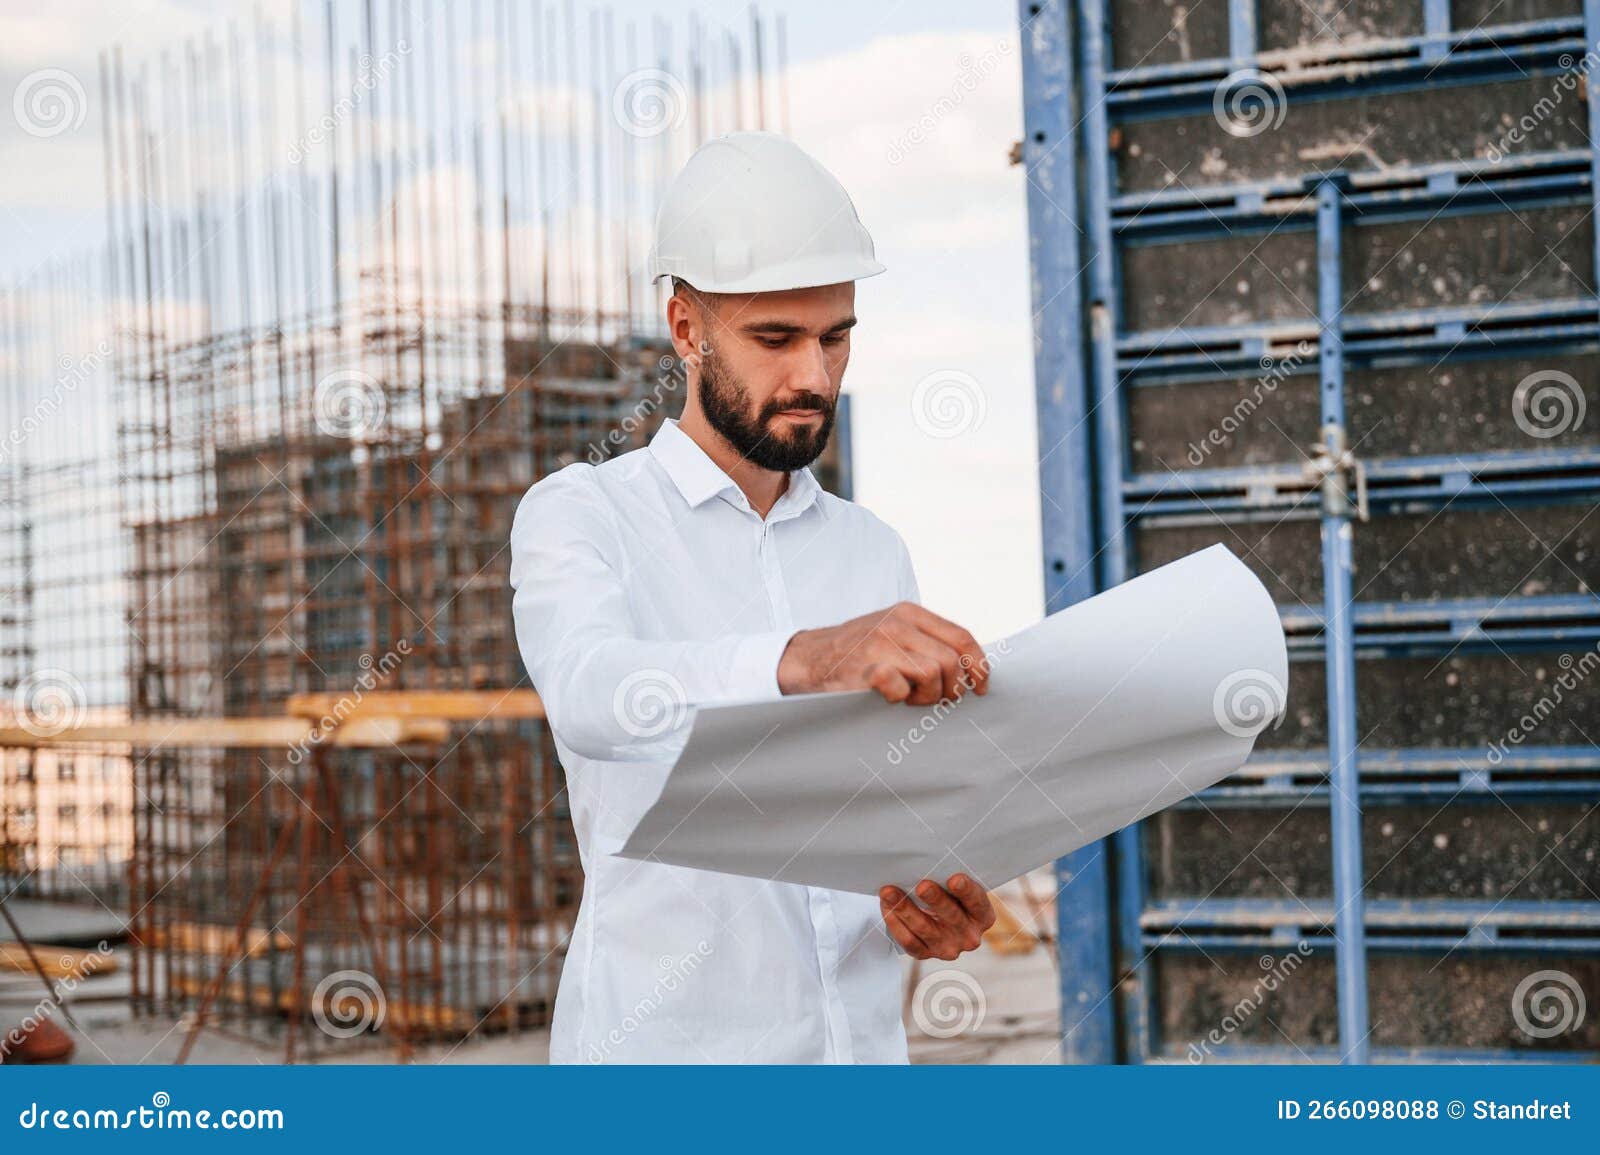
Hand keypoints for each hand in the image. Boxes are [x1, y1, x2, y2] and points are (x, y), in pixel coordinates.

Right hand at [777, 602, 989, 705]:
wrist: (810, 659)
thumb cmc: (857, 653)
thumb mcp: (894, 633)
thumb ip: (928, 641)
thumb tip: (972, 665)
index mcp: (910, 613)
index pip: (962, 637)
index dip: (979, 666)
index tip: (980, 687)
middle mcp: (898, 624)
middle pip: (953, 661)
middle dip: (952, 688)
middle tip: (936, 699)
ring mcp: (881, 643)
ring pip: (934, 674)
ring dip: (926, 696)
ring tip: (908, 697)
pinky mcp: (867, 666)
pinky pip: (902, 688)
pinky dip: (899, 698)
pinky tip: (887, 695)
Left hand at [879, 874, 995, 960]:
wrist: (938, 918)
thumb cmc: (950, 896)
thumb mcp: (957, 888)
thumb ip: (950, 880)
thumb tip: (929, 861)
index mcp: (982, 916)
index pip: (977, 903)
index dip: (967, 891)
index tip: (955, 879)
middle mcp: (969, 936)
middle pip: (951, 917)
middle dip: (935, 900)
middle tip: (922, 886)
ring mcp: (947, 948)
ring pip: (925, 929)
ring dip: (905, 909)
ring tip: (890, 892)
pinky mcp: (926, 954)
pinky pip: (909, 941)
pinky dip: (895, 923)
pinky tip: (886, 906)